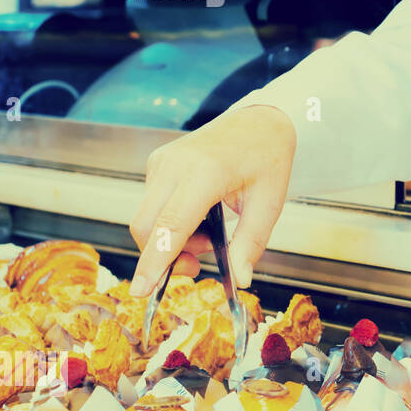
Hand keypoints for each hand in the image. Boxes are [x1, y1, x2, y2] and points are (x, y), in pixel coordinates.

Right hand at [128, 105, 295, 295]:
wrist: (258, 120)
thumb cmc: (267, 158)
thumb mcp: (270, 202)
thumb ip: (251, 242)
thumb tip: (240, 279)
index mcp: (207, 172)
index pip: (171, 223)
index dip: (155, 260)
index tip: (141, 290)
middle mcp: (176, 164)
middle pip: (148, 226)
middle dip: (164, 257)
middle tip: (198, 265)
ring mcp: (162, 161)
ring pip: (147, 218)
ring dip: (171, 240)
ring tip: (208, 236)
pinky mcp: (157, 163)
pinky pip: (152, 204)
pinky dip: (170, 222)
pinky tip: (199, 216)